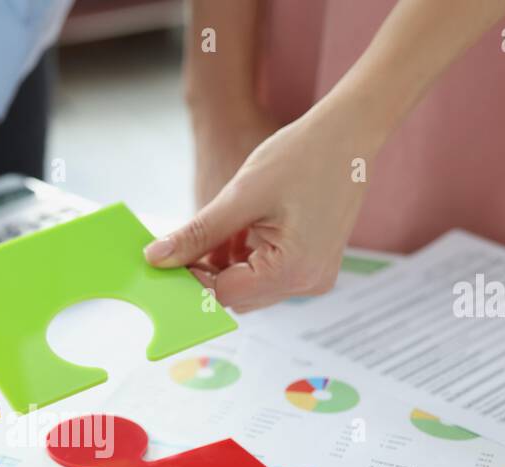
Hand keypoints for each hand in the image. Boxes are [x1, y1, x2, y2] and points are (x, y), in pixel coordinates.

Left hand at [145, 108, 374, 311]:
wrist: (348, 132)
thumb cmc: (300, 155)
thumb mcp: (240, 196)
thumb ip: (198, 233)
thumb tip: (156, 258)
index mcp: (293, 270)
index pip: (224, 294)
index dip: (191, 278)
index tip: (166, 259)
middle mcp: (308, 282)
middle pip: (238, 295)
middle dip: (208, 270)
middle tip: (186, 239)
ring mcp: (314, 276)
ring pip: (250, 285)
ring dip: (225, 263)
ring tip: (222, 223)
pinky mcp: (313, 265)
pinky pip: (268, 273)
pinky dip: (246, 256)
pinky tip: (241, 226)